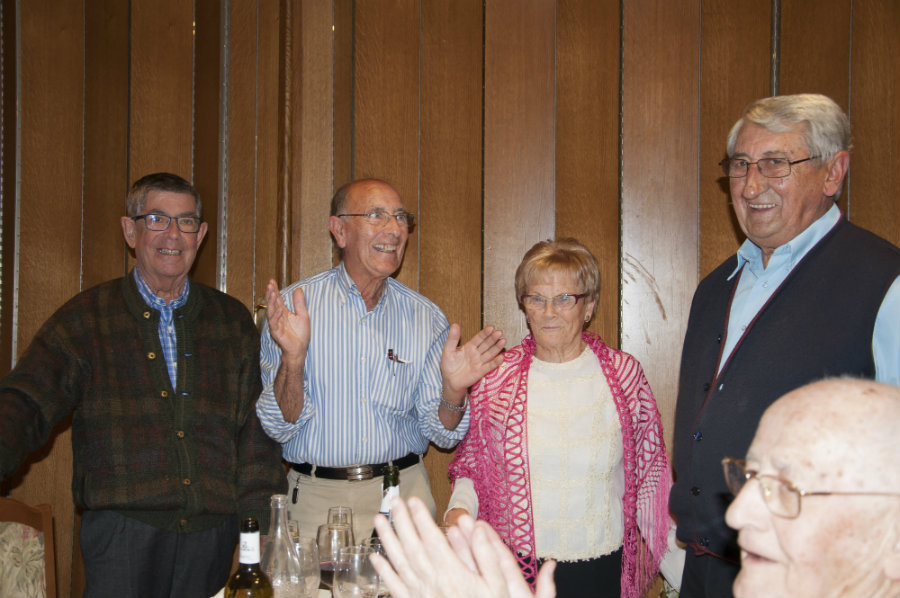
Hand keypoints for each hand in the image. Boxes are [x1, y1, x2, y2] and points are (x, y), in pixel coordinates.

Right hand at [264, 279, 309, 360]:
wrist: (300, 349)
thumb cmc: (300, 334)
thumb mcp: (303, 315)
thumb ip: (299, 303)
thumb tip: (298, 289)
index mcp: (283, 312)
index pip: (277, 299)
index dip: (274, 290)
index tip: (272, 281)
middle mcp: (277, 317)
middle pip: (273, 303)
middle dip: (271, 294)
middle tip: (270, 284)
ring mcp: (276, 325)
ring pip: (271, 312)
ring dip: (271, 302)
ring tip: (272, 293)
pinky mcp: (277, 333)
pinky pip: (275, 324)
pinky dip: (276, 316)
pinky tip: (279, 310)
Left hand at [370, 496, 555, 597]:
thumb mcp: (498, 585)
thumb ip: (488, 555)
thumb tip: (477, 528)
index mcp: (452, 574)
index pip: (432, 539)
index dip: (421, 518)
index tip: (414, 500)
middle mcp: (432, 582)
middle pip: (412, 546)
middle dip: (401, 521)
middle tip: (393, 500)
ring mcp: (420, 594)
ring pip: (399, 562)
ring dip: (388, 540)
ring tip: (379, 520)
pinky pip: (394, 586)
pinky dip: (383, 571)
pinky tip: (375, 558)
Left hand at [440, 324, 505, 401]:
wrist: (449, 382)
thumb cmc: (448, 365)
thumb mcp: (448, 350)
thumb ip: (452, 338)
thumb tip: (455, 324)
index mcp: (469, 347)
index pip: (479, 338)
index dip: (485, 333)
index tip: (491, 328)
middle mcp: (476, 353)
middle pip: (486, 344)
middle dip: (493, 338)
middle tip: (500, 332)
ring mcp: (479, 362)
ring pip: (490, 354)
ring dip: (497, 348)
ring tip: (503, 341)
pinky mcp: (480, 372)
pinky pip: (489, 366)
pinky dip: (495, 362)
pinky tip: (501, 357)